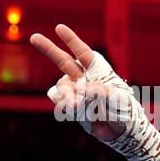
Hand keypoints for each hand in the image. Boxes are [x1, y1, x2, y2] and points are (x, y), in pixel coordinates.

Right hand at [30, 24, 148, 142]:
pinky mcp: (71, 106)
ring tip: (77, 105)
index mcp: (98, 71)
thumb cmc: (125, 111)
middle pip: (63, 61)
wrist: (121, 132)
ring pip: (61, 86)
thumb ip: (105, 93)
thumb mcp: (120, 100)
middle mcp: (84, 79)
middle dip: (49, 49)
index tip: (59, 28)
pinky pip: (61, 102)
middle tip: (34, 37)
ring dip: (66, 94)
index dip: (72, 41)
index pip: (84, 53)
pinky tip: (73, 110)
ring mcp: (75, 92)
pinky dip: (64, 105)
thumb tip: (86, 89)